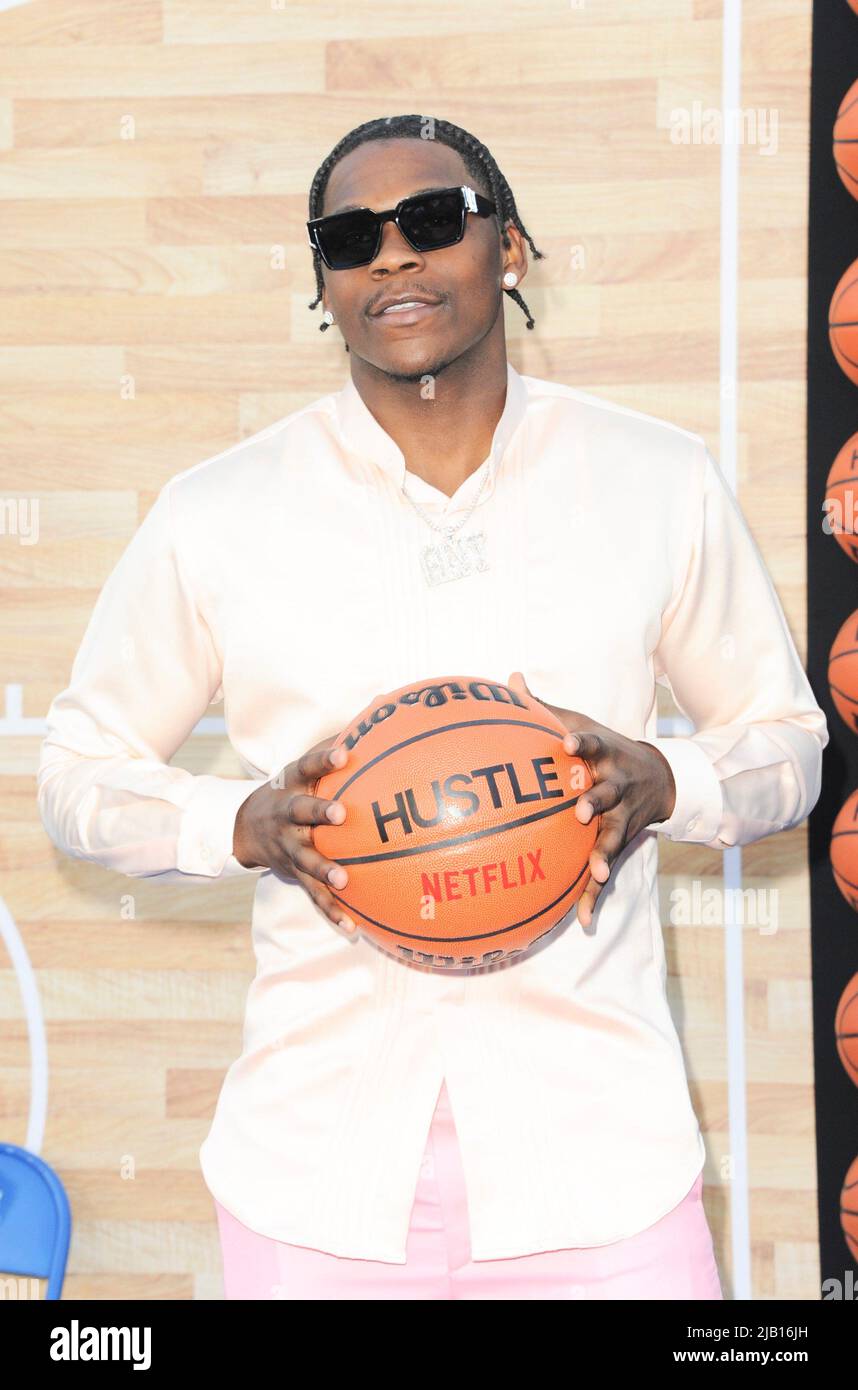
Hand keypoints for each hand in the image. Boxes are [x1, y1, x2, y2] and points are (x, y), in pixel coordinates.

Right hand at [233, 735, 358, 942]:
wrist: (244, 828)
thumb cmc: (291, 791)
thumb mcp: (302, 767)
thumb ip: (336, 744)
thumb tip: (378, 710)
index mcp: (291, 785)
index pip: (307, 766)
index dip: (324, 759)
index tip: (344, 753)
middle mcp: (286, 815)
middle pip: (300, 812)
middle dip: (319, 812)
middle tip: (341, 815)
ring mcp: (288, 847)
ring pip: (305, 858)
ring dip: (324, 869)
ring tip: (344, 879)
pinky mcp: (293, 874)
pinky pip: (314, 895)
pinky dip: (332, 910)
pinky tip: (352, 927)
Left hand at [507, 671, 675, 926]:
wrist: (660, 777)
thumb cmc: (604, 749)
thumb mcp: (581, 724)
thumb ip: (543, 708)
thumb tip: (509, 678)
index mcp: (602, 755)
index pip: (591, 745)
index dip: (581, 745)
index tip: (566, 745)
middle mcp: (615, 785)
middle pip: (607, 793)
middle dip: (596, 801)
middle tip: (581, 810)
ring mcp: (621, 816)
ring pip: (612, 836)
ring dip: (603, 852)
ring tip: (596, 870)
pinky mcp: (619, 842)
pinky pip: (604, 871)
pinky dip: (594, 895)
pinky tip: (583, 920)